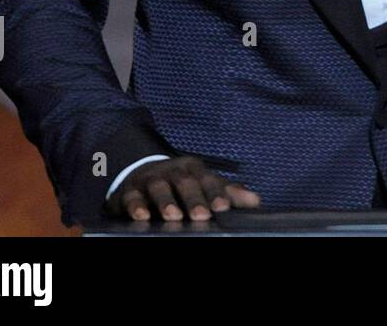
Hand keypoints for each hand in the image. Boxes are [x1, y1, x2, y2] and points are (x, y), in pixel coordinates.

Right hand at [105, 155, 261, 221]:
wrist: (143, 174)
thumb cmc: (181, 184)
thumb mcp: (204, 184)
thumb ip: (228, 193)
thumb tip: (256, 202)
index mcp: (194, 169)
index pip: (208, 179)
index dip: (216, 192)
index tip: (223, 207)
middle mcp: (173, 171)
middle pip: (185, 182)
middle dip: (193, 199)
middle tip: (201, 215)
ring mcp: (151, 179)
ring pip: (159, 187)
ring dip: (166, 202)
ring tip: (173, 217)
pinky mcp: (130, 191)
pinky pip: (132, 196)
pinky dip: (136, 205)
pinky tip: (141, 216)